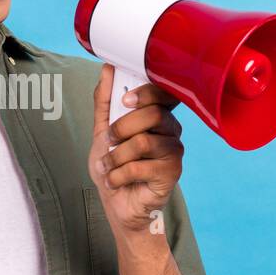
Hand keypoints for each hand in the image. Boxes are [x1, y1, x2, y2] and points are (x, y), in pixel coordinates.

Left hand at [89, 63, 184, 236]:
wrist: (117, 205)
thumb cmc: (114, 168)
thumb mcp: (101, 131)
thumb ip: (105, 101)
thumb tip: (108, 69)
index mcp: (157, 115)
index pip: (162, 93)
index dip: (146, 92)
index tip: (125, 100)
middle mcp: (171, 130)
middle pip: (153, 114)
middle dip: (121, 128)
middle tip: (108, 141)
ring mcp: (174, 151)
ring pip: (143, 141)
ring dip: (115, 156)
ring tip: (108, 167)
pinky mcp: (171, 173)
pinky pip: (141, 166)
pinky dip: (119, 175)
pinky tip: (116, 181)